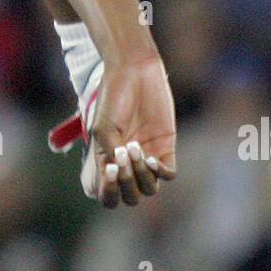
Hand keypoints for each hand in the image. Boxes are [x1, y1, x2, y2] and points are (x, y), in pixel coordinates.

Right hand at [81, 55, 176, 207]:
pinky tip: (151, 157)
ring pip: (149, 189)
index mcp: (107, 162)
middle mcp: (127, 165)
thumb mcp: (102, 126)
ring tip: (134, 148)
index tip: (109, 169)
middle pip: (130, 197)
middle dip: (126, 183)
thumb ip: (108, 152)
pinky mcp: (166, 147)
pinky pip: (168, 175)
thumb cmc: (113, 97)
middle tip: (122, 155)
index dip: (109, 192)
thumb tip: (118, 172)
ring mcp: (147, 157)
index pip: (108, 195)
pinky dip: (159, 172)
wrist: (134, 73)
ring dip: (141, 175)